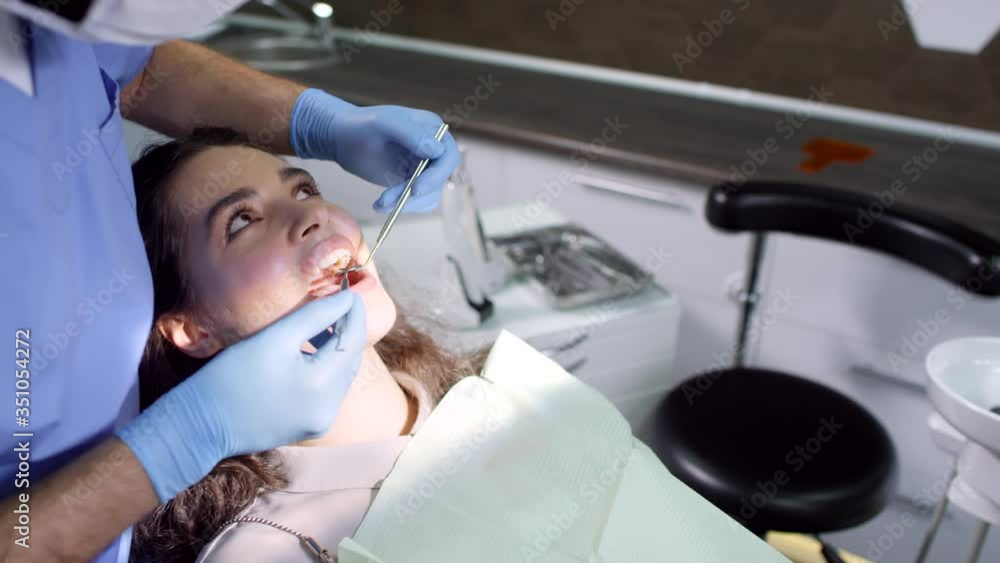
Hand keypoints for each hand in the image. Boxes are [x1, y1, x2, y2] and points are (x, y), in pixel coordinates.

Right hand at [115, 291, 365, 501]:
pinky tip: (311, 352)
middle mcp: (329, 409)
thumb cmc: (232, 375)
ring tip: (322, 325)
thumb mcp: (275, 337)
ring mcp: (322, 421)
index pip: (352, 342)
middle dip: (348, 330)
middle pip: (350, 360)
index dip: (355, 314)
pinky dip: (327, 369)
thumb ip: (315, 315)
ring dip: (337, 350)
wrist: (201, 424)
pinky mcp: (312, 427)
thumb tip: (347, 298)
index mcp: (322, 387)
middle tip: (339, 303)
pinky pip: (330, 391)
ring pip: (342, 376)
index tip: (351, 291)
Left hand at [289, 88, 459, 212]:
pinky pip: (414, 201)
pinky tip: (380, 204)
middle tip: (390, 200)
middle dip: (415, 193)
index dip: (437, 176)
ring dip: (405, 203)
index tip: (417, 188)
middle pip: (438, 180)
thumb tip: (438, 151)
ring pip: (428, 195)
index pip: (448, 157)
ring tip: (380, 203)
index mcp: (432, 130)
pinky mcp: (410, 182)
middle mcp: (432, 149)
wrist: (339, 137)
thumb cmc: (360, 124)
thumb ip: (412, 134)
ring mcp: (423, 167)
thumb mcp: (385, 123)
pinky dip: (399, 206)